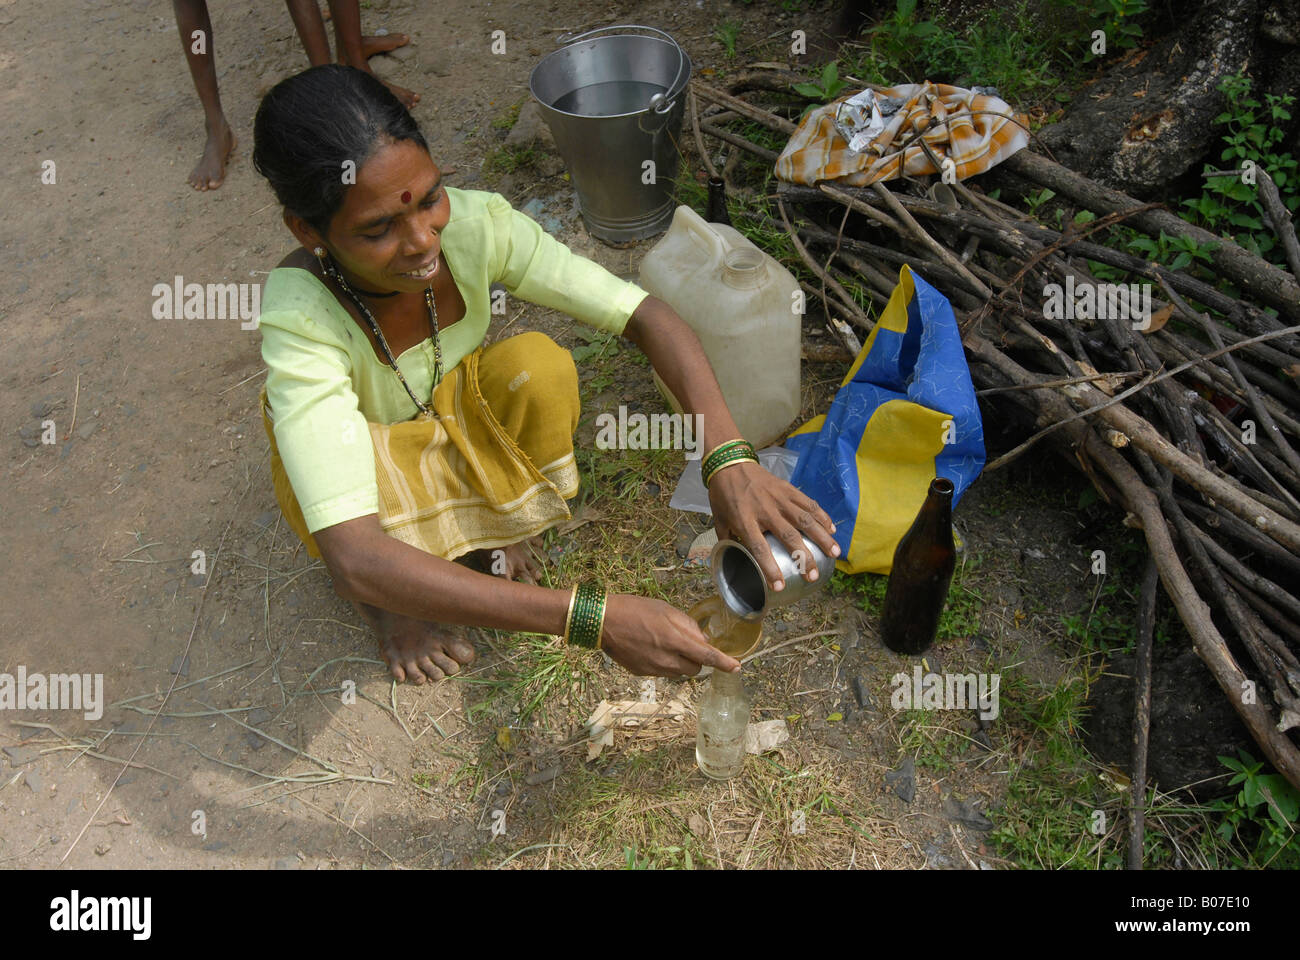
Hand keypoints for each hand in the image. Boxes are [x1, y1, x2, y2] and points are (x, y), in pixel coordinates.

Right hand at [599, 594, 741, 676]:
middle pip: (695, 669)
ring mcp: (653, 669)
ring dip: (680, 662)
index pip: (707, 657)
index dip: (725, 663)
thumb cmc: (635, 609)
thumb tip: (702, 640)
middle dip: (696, 659)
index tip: (737, 667)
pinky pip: (662, 673)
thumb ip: (687, 626)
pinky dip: (664, 664)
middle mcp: (666, 660)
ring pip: (679, 673)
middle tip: (684, 642)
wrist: (602, 622)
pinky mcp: (642, 673)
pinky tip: (651, 648)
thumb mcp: (665, 609)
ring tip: (664, 643)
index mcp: (675, 641)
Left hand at [708, 461, 839, 590]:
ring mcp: (779, 499)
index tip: (780, 586)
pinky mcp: (789, 489)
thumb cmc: (724, 496)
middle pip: (789, 537)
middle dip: (803, 558)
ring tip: (835, 554)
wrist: (730, 465)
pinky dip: (822, 516)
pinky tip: (832, 529)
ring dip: (822, 538)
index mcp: (745, 521)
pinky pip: (809, 503)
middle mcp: (765, 511)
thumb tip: (736, 561)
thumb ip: (729, 542)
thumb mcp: (719, 521)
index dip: (770, 569)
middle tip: (813, 576)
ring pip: (806, 520)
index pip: (760, 550)